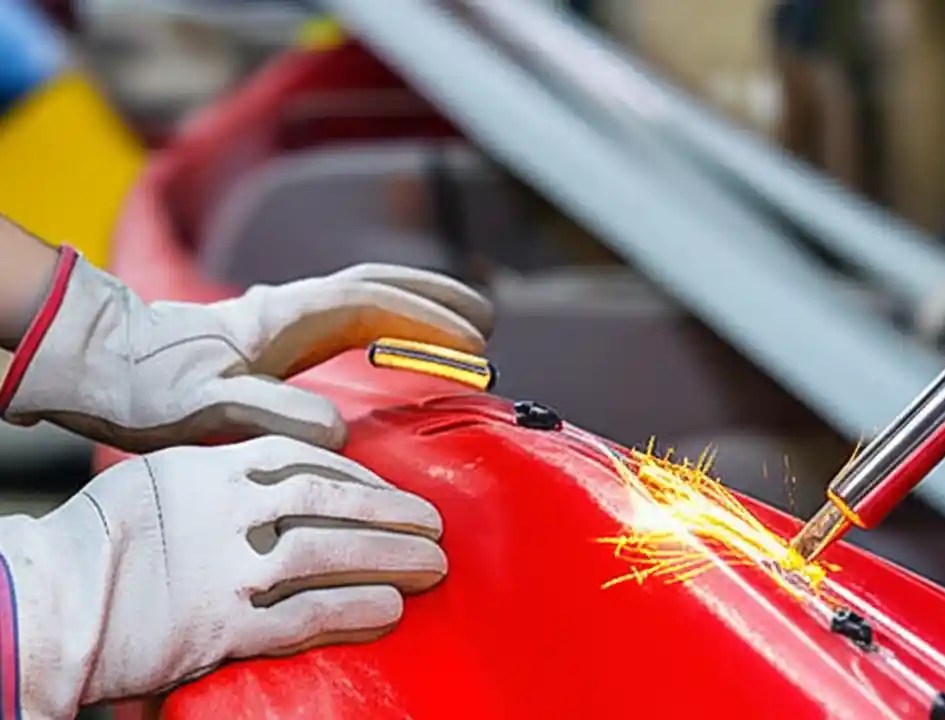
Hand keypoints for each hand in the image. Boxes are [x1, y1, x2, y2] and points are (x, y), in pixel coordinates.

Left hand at [0, 248, 493, 450]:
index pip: (374, 303)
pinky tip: (395, 340)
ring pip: (368, 292)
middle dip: (437, 296)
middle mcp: (294, 305)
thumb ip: (274, 411)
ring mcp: (287, 314)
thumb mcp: (209, 405)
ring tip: (461, 320)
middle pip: (381, 283)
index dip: (427, 319)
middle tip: (489, 318)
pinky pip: (352, 313)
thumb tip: (340, 427)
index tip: (472, 342)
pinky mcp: (278, 333)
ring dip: (417, 299)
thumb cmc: (152, 385)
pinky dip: (389, 316)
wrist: (104, 363)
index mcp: (287, 314)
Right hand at [0, 436, 444, 717]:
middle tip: (435, 525)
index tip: (394, 494)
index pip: (307, 461)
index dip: (361, 480)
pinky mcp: (219, 626)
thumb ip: (223, 474)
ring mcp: (224, 567)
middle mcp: (224, 509)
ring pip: (328, 554)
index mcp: (211, 467)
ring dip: (389, 560)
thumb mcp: (159, 479)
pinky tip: (390, 611)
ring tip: (433, 565)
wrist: (44, 601)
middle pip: (329, 501)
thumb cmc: (97, 540)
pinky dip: (353, 612)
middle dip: (391, 514)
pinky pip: (303, 617)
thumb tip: (284, 475)